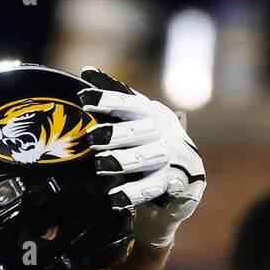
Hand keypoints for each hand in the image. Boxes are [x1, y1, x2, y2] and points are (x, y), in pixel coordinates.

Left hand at [78, 67, 205, 247]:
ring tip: (102, 165)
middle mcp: (164, 131)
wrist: (185, 177)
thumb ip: (114, 99)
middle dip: (115, 134)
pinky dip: (133, 193)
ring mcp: (171, 156)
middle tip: (92, 138)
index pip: (128, 103)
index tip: (84, 99)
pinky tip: (115, 198)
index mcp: (151, 112)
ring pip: (145, 157)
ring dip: (123, 161)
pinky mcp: (174, 181)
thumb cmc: (151, 142)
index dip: (107, 100)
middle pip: (139, 130)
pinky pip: (152, 187)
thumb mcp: (136, 119)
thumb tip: (86, 70)